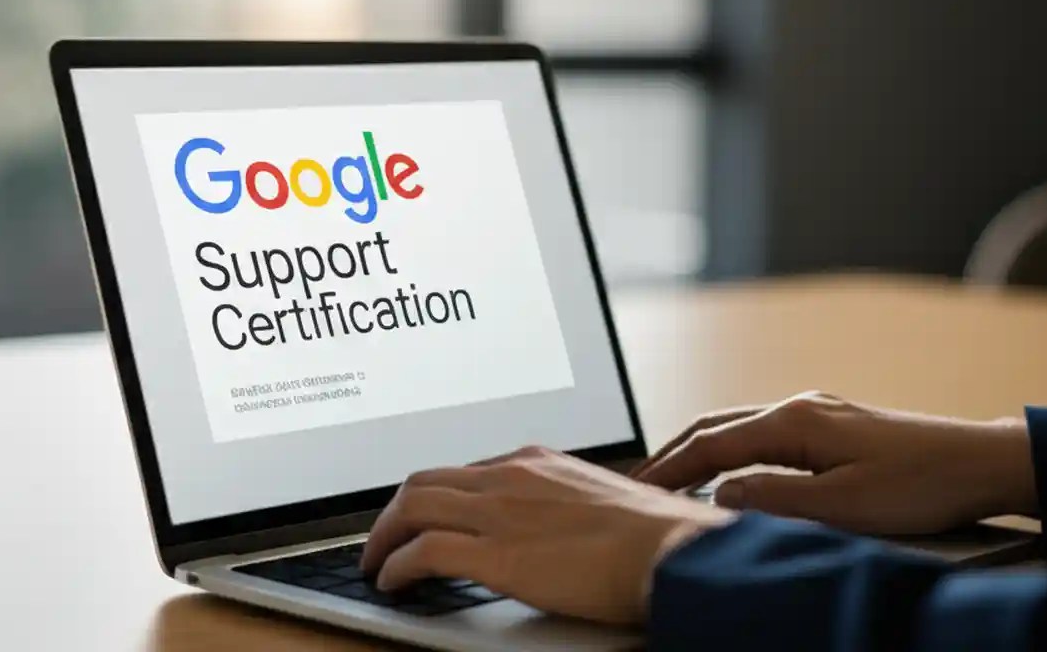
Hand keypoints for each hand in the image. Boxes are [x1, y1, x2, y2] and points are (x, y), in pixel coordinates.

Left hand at [360, 447, 735, 623]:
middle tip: (385, 537)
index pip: (465, 471)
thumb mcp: (599, 502)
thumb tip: (557, 531)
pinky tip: (392, 583)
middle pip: (425, 481)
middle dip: (396, 511)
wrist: (670, 549)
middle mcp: (510, 476)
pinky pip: (423, 552)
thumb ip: (565, 507)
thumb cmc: (653, 533)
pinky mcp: (496, 554)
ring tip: (376, 562)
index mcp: (537, 463)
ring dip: (383, 536)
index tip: (426, 517)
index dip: (436, 497)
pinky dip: (396, 566)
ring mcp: (499, 511)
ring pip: (412, 506)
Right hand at [634, 391, 1036, 534]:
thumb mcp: (842, 506)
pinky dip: (730, 447)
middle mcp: (799, 407)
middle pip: (715, 424)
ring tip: (670, 473)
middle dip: (673, 451)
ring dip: (700, 447)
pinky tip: (729, 466)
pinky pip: (762, 431)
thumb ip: (773, 499)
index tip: (635, 488)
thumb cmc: (919, 486)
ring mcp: (816, 411)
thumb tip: (718, 495)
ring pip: (738, 424)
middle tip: (637, 478)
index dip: (669, 468)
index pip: (711, 444)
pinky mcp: (833, 424)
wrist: (980, 461)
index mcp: (794, 423)